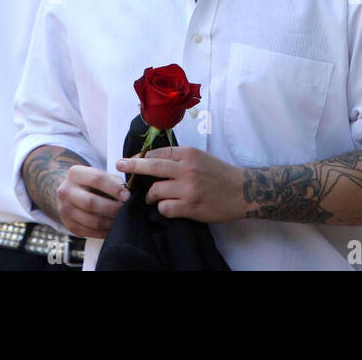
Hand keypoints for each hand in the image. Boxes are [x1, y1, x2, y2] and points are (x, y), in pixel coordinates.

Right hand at [56, 165, 129, 238]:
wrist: (70, 193)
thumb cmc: (91, 183)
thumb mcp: (98, 174)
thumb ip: (112, 181)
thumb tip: (127, 195)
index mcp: (75, 173)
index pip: (97, 179)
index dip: (114, 188)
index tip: (127, 196)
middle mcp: (65, 191)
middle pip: (91, 203)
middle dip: (112, 208)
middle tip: (125, 210)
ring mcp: (64, 209)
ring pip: (90, 220)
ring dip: (109, 222)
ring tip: (121, 220)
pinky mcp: (69, 225)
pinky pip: (88, 232)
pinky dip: (103, 232)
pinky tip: (112, 228)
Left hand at [116, 147, 244, 223]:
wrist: (242, 191)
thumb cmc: (219, 173)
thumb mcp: (200, 157)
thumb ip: (179, 158)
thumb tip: (152, 159)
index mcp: (188, 154)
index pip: (157, 153)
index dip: (140, 157)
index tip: (128, 160)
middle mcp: (187, 169)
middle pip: (151, 166)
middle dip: (132, 166)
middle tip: (119, 165)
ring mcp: (188, 188)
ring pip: (155, 191)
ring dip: (150, 196)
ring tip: (153, 198)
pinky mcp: (191, 206)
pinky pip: (165, 208)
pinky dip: (162, 208)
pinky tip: (167, 207)